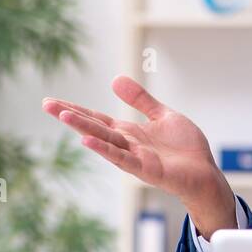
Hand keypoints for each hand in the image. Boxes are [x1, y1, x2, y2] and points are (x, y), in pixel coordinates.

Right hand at [42, 75, 237, 237]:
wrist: (205, 173)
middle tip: (46, 105)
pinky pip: (122, 159)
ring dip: (84, 129)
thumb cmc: (185, 148)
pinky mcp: (146, 170)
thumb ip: (141, 100)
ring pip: (105, 141)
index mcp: (130, 132)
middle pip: (95, 127)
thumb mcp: (163, 115)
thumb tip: (115, 79)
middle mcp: (127, 145)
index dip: (76, 109)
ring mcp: (135, 158)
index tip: (52, 102)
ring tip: (63, 116)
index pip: (97, 119)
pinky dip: (105, 150)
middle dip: (72, 116)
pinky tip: (87, 142)